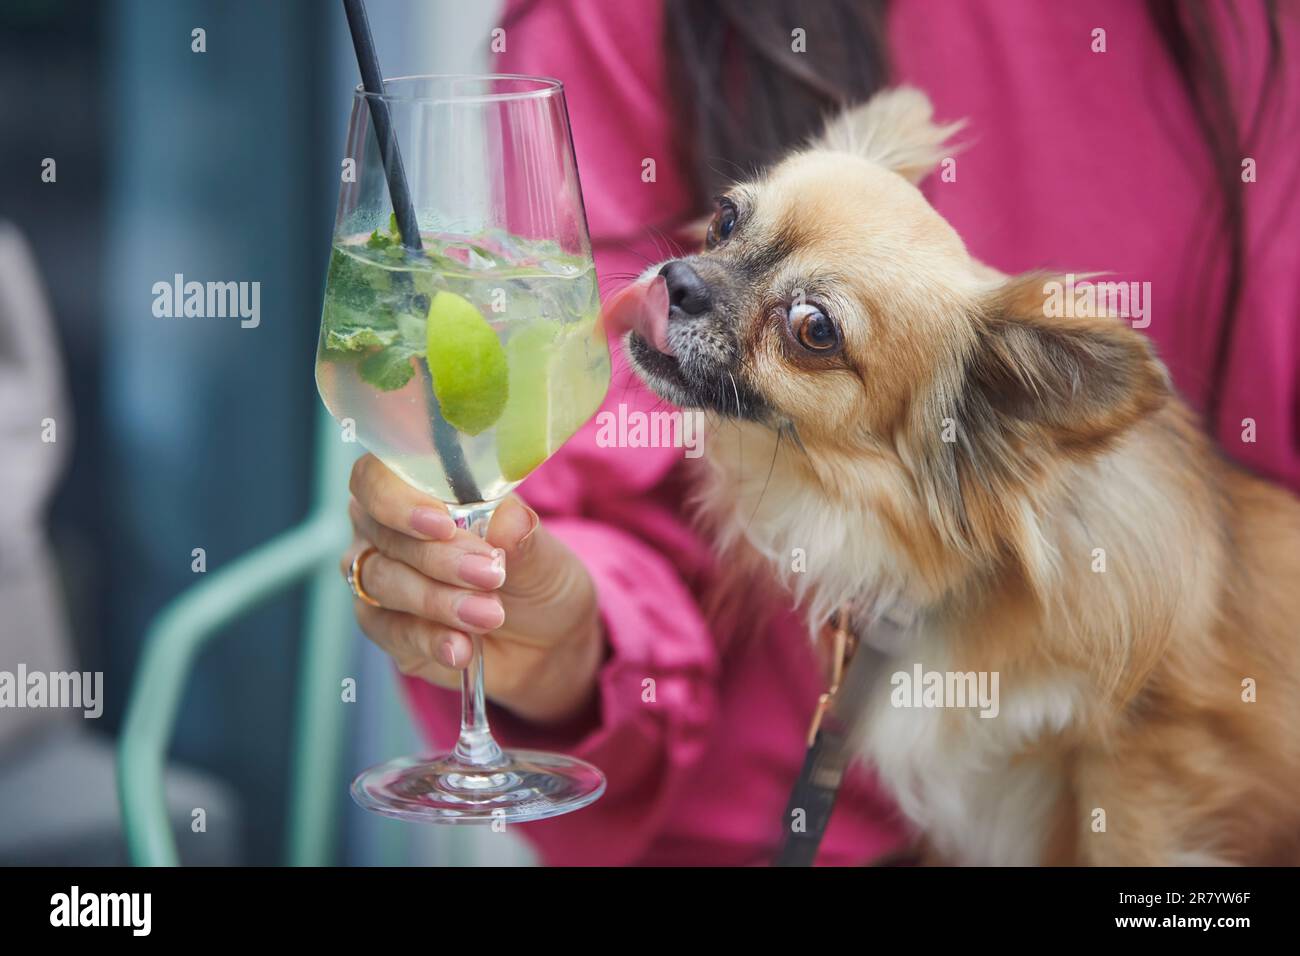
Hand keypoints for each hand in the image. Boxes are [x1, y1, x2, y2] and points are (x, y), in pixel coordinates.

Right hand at [342, 454, 604, 724]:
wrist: (549, 637)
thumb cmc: (535, 573)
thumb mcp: (541, 551)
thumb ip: (519, 533)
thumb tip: (506, 519)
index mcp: (415, 490)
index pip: (375, 479)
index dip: (399, 500)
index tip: (444, 525)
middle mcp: (385, 531)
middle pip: (383, 535)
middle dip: (438, 558)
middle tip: (490, 575)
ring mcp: (381, 581)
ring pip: (384, 583)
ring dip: (438, 600)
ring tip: (489, 615)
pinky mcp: (388, 630)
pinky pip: (392, 632)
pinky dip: (430, 640)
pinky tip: (462, 648)